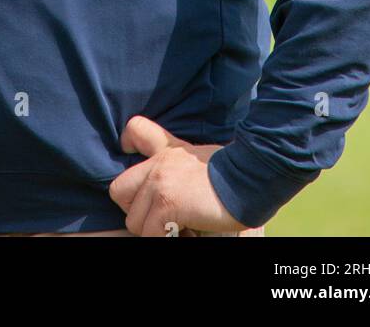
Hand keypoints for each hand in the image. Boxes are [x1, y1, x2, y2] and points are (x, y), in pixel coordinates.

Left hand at [108, 114, 252, 236]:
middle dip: (137, 210)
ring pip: (134, 221)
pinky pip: (150, 234)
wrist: (250, 179)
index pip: (134, 131)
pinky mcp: (168, 203)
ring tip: (178, 226)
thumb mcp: (197, 156)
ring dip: (152, 230)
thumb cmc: (231, 174)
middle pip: (120, 191)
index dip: (129, 144)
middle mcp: (158, 163)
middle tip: (161, 216)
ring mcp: (160, 182)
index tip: (135, 160)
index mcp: (166, 149)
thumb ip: (175, 159)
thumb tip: (164, 179)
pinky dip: (165, 239)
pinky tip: (185, 231)